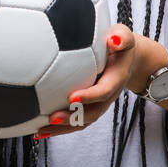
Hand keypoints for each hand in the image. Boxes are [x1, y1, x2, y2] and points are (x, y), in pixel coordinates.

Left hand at [34, 24, 139, 139]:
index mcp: (116, 79)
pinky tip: (40, 130)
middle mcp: (108, 96)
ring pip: (83, 121)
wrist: (127, 60)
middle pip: (92, 112)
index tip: (71, 97)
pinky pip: (76, 121)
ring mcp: (99, 104)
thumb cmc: (121, 45)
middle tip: (52, 118)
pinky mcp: (89, 107)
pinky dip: (60, 128)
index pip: (104, 90)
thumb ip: (122, 37)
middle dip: (73, 118)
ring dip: (63, 127)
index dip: (89, 96)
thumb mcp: (124, 36)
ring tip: (41, 130)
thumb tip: (113, 40)